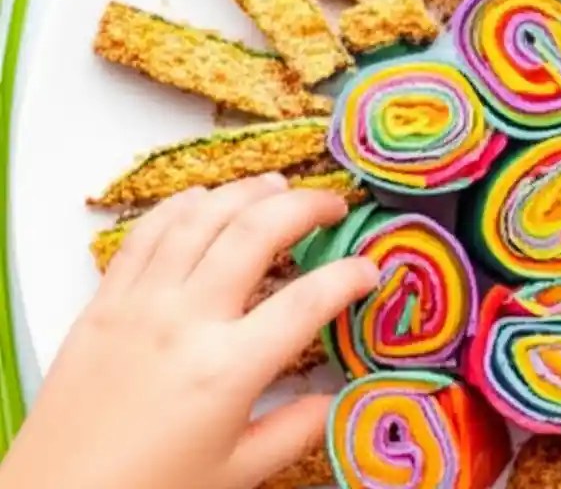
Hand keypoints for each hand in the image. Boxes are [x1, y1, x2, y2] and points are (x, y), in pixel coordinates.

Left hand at [0, 175, 377, 488]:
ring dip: (246, 192)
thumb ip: (298, 428)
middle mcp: (185, 322)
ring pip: (200, 218)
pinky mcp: (103, 303)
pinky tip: (203, 199)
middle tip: (334, 203)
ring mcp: (139, 305)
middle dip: (306, 206)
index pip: (308, 301)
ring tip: (278, 186)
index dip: (350, 276)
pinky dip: (180, 206)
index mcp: (228, 369)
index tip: (370, 269)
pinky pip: (145, 235)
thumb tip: (337, 396)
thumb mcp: (239, 471)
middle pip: (256, 232)